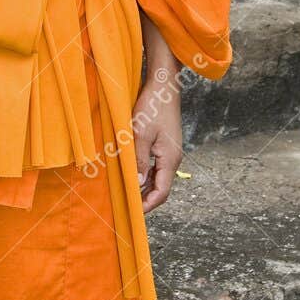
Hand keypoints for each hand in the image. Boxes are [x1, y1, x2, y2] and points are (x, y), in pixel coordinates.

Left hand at [133, 68, 182, 213]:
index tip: (133, 213)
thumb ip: (140, 160)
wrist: (164, 86)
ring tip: (126, 194)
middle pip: (161, 188)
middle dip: (145, 199)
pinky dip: (145, 174)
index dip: (148, 205)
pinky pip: (156, 167)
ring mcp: (170, 152)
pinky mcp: (165, 146)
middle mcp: (173, 159)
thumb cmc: (153, 107)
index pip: (162, 192)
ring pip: (158, 178)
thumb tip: (139, 184)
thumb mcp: (140, 134)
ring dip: (144, 187)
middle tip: (126, 206)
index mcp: (170, 159)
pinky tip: (132, 174)